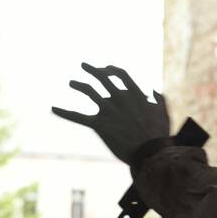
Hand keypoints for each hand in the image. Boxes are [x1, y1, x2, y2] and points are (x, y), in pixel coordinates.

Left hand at [52, 63, 170, 163]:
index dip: (112, 70)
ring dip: (79, 85)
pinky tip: (53, 109)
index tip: (106, 69)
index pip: (120, 75)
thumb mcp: (163, 113)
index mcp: (135, 94)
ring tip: (72, 82)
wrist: (150, 151)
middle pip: (102, 78)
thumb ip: (158, 100)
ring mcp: (108, 110)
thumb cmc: (158, 135)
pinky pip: (78, 116)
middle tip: (84, 66)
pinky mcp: (99, 124)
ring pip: (89, 91)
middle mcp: (119, 98)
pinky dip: (64, 112)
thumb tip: (153, 91)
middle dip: (93, 70)